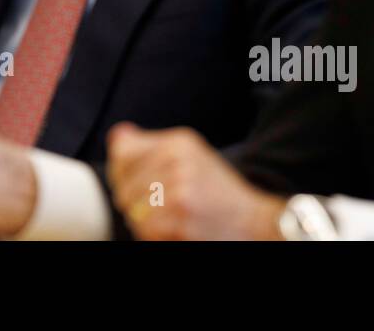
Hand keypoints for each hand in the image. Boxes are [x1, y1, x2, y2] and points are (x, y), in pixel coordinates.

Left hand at [106, 123, 284, 239]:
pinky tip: (177, 230)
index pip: (122, 154)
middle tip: (161, 207)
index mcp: (177, 143)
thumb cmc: (218, 191)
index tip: (138, 183)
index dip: (122, 173)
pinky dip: (156, 236)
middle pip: (123, 186)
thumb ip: (149, 146)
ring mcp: (179, 194)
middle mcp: (177, 163)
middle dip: (134, 201)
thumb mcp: (190, 155)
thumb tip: (117, 137)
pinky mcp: (181, 224)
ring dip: (145, 222)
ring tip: (171, 220)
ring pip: (132, 212)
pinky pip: (146, 232)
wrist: (256, 222)